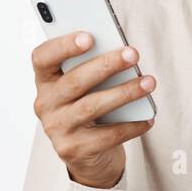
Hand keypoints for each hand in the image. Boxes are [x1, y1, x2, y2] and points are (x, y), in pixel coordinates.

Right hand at [31, 31, 155, 189]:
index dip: (63, 46)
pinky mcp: (74, 149)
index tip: (89, 36)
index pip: (42, 58)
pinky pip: (107, 135)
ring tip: (149, 83)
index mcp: (46, 81)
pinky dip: (131, 126)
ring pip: (92, 107)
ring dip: (124, 93)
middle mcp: (46, 104)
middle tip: (133, 54)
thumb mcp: (85, 86)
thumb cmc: (89, 107)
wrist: (88, 153)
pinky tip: (148, 117)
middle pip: (74, 81)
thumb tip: (123, 54)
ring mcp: (57, 129)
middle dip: (106, 65)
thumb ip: (93, 68)